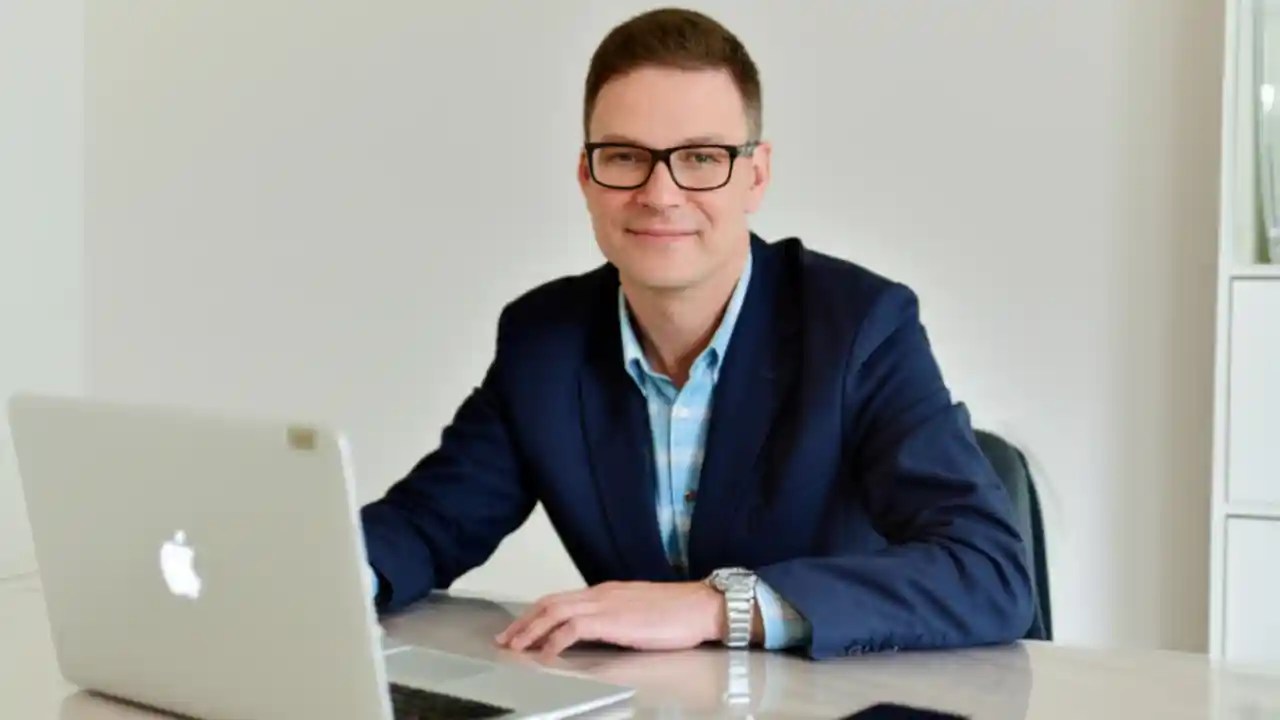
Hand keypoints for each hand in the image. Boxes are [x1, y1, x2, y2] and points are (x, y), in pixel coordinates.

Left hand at [494, 581, 723, 655]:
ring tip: (515, 648)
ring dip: (530, 631)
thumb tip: (599, 632)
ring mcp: (605, 604)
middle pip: (549, 602)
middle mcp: (600, 594)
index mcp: (605, 591)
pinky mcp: (612, 620)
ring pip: (554, 612)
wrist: (701, 606)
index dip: (536, 614)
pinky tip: (545, 654)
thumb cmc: (678, 612)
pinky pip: (572, 628)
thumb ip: (615, 617)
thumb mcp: (638, 611)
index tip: (520, 629)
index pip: (561, 599)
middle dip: (524, 622)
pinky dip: (554, 640)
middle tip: (505, 640)